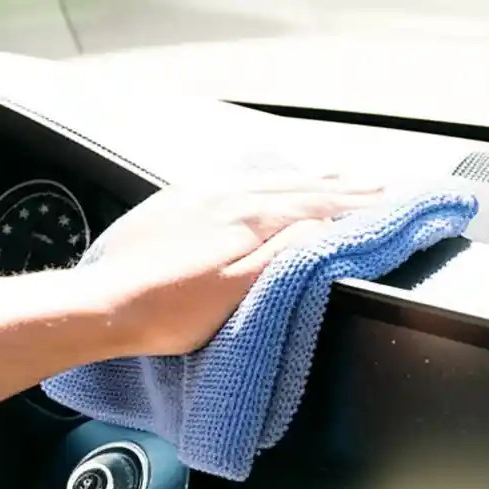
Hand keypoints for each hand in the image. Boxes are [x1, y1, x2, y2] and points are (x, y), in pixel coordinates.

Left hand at [81, 174, 383, 355]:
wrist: (101, 303)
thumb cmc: (167, 311)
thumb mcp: (238, 292)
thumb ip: (284, 256)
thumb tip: (323, 227)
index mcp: (248, 219)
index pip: (316, 207)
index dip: (356, 205)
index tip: (387, 200)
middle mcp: (227, 197)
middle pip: (297, 186)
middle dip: (341, 186)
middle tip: (376, 183)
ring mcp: (199, 195)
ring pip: (267, 180)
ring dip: (307, 179)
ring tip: (335, 177)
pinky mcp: (177, 202)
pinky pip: (238, 180)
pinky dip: (268, 179)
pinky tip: (267, 182)